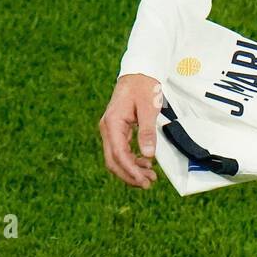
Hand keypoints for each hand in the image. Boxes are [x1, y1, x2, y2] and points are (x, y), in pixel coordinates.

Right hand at [99, 73, 162, 188]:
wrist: (139, 72)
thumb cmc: (144, 87)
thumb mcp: (149, 108)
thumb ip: (146, 132)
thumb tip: (147, 155)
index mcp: (112, 123)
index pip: (118, 154)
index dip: (130, 170)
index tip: (144, 180)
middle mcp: (107, 128)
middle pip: (113, 161)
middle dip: (129, 175)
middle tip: (147, 184)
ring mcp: (111, 130)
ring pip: (116, 158)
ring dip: (131, 169)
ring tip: (149, 176)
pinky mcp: (117, 130)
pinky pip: (120, 150)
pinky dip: (131, 160)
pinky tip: (144, 164)